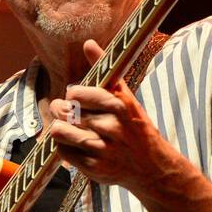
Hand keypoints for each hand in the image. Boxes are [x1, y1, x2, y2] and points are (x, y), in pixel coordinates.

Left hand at [47, 38, 181, 199]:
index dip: (72, 95)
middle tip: (66, 112)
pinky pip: (63, 152)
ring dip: (60, 128)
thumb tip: (88, 43)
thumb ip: (105, 70)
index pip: (76, 94)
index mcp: (119, 104)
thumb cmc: (134, 127)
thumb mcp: (125, 96)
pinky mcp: (94, 168)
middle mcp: (111, 127)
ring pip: (60, 132)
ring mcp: (103, 149)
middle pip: (65, 112)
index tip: (76, 98)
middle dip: (61, 110)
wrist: (151, 167)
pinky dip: (65, 147)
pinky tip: (75, 144)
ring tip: (67, 127)